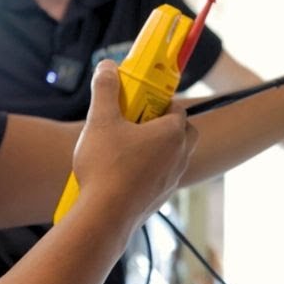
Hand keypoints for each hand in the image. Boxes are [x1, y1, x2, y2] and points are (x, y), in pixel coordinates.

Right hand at [72, 61, 197, 221]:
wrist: (105, 216)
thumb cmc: (106, 167)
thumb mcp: (101, 120)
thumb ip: (106, 89)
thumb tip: (107, 67)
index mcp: (172, 133)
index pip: (177, 107)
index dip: (158, 101)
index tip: (139, 101)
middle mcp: (180, 156)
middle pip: (183, 132)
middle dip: (164, 125)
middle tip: (136, 124)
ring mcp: (172, 180)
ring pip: (172, 157)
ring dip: (155, 150)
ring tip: (125, 149)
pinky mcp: (160, 199)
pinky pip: (160, 178)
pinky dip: (147, 172)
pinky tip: (121, 174)